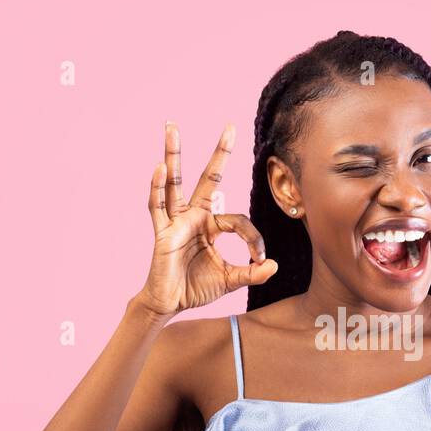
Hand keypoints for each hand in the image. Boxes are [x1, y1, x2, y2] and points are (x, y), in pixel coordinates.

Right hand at [138, 121, 277, 315]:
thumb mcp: (230, 280)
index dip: (254, 238)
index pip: (238, 220)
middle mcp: (194, 216)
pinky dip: (156, 187)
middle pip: (209, 178)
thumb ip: (251, 273)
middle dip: (220, 153)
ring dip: (173, 154)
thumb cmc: (195, 288)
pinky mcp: (161, 231)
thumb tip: (273, 266)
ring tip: (172, 127)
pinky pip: (157, 205)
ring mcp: (176, 221)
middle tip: (231, 128)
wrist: (170, 303)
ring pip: (175, 181)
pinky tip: (159, 168)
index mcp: (211, 225)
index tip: (260, 259)